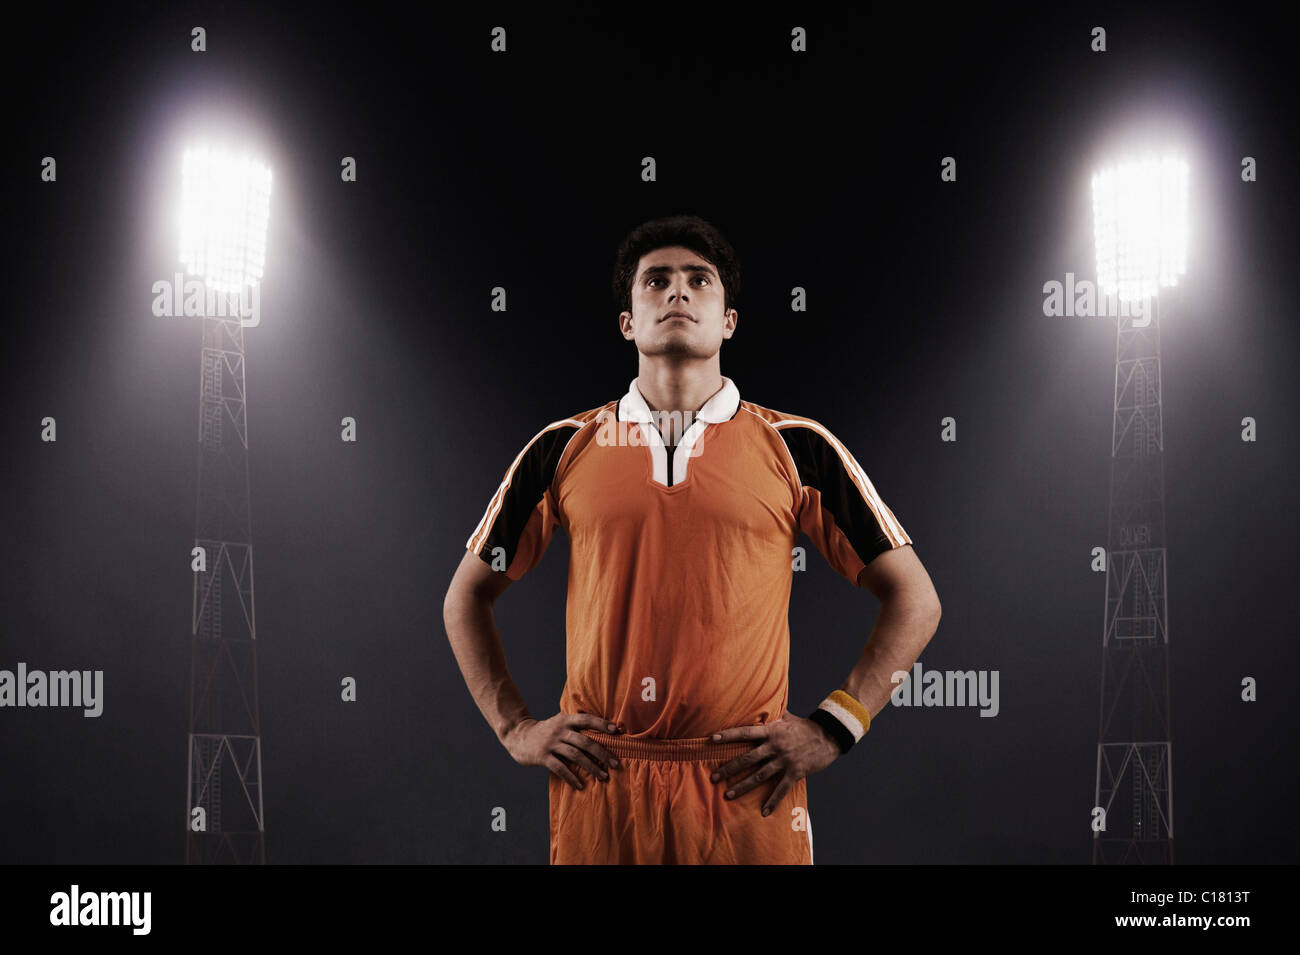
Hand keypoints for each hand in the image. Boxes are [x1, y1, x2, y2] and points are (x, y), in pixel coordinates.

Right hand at [502, 713, 620, 789]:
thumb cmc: (545, 731)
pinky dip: (571, 777)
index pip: (586, 719)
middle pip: (584, 741)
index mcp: (565, 720)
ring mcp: (551, 743)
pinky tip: (581, 785)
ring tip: (603, 776)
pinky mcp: (542, 756)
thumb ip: (575, 724)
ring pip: (575, 755)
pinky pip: (560, 768)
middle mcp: (559, 730)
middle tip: (615, 764)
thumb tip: (601, 729)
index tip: (616, 731)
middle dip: (602, 753)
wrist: (518, 736)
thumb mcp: (559, 722)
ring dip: (591, 767)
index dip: (601, 723)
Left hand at [710, 715, 840, 815]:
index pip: (745, 732)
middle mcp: (776, 745)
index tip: (712, 739)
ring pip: (760, 775)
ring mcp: (785, 760)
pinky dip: (772, 801)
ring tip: (728, 795)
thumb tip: (760, 707)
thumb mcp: (787, 717)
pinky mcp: (796, 772)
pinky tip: (764, 812)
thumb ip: (772, 716)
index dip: (728, 735)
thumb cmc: (806, 726)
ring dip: (743, 786)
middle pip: (748, 758)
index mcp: (772, 731)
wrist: (830, 735)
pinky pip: (782, 789)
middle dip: (729, 768)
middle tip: (713, 777)